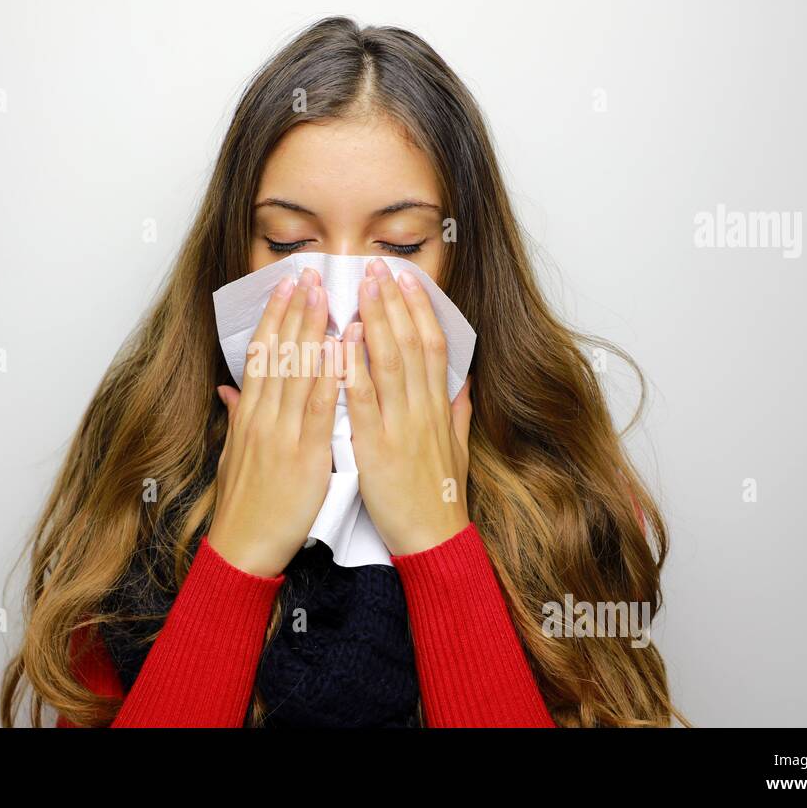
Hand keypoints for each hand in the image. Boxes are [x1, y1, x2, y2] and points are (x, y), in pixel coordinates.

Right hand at [207, 268, 342, 576]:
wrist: (243, 549)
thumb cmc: (245, 507)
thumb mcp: (232, 457)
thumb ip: (236, 420)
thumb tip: (228, 392)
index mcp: (249, 417)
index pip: (262, 355)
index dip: (275, 317)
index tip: (286, 286)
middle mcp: (263, 417)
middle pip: (279, 353)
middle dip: (295, 310)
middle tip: (308, 273)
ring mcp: (282, 433)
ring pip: (298, 370)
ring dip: (313, 328)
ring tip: (326, 293)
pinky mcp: (304, 455)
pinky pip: (320, 407)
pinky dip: (332, 373)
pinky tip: (342, 347)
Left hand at [343, 257, 472, 555]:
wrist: (433, 540)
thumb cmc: (439, 498)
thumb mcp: (458, 450)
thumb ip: (458, 412)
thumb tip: (463, 383)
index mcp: (437, 408)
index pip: (432, 346)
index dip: (419, 309)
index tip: (405, 279)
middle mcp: (422, 410)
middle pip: (410, 343)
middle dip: (393, 302)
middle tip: (376, 268)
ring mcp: (400, 426)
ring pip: (389, 363)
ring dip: (375, 321)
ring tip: (360, 288)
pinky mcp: (377, 448)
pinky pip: (362, 401)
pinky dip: (353, 369)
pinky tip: (343, 342)